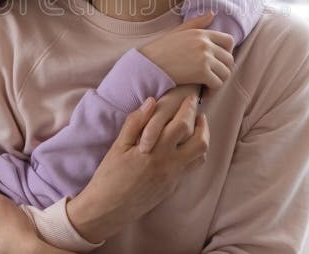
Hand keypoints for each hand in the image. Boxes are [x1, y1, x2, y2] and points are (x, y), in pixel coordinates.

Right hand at [66, 95, 208, 243]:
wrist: (107, 210)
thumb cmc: (109, 176)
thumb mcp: (118, 146)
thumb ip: (136, 122)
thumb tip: (151, 101)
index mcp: (155, 152)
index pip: (181, 125)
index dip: (188, 108)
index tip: (189, 97)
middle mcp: (169, 165)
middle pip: (198, 140)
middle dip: (200, 121)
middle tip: (195, 109)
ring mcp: (173, 178)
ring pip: (200, 155)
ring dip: (202, 137)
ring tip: (195, 126)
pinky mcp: (172, 187)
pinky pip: (191, 167)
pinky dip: (194, 152)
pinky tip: (184, 145)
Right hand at [139, 12, 233, 89]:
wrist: (148, 64)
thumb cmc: (160, 49)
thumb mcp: (179, 31)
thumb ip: (197, 23)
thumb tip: (212, 13)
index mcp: (201, 33)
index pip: (228, 40)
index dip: (227, 52)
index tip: (218, 62)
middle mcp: (205, 44)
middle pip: (229, 59)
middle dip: (223, 70)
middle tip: (212, 77)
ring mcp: (205, 57)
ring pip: (226, 73)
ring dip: (218, 82)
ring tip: (207, 86)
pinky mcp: (202, 72)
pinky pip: (217, 84)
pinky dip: (212, 91)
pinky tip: (203, 93)